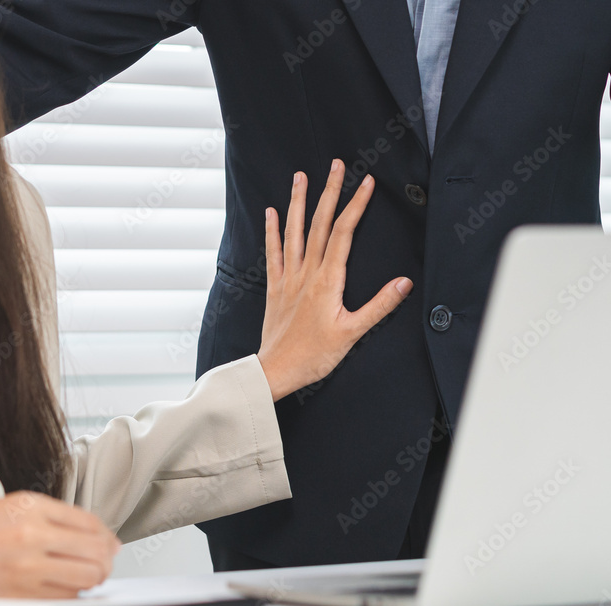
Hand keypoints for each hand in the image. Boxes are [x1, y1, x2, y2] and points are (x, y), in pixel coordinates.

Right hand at [0, 491, 120, 603]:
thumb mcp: (4, 510)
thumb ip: (48, 518)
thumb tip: (92, 534)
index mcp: (28, 506)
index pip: (90, 521)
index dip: (104, 535)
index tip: (106, 541)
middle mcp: (32, 534)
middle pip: (98, 551)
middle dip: (105, 558)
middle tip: (100, 560)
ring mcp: (27, 567)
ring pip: (89, 577)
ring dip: (93, 578)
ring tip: (82, 575)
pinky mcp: (21, 596)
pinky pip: (66, 598)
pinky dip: (71, 596)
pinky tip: (60, 589)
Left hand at [256, 160, 412, 401]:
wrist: (277, 370)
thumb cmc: (315, 356)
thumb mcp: (353, 333)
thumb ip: (379, 306)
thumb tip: (405, 282)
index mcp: (328, 281)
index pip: (344, 233)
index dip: (356, 205)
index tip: (366, 183)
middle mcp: (306, 273)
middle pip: (320, 224)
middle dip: (329, 192)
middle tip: (336, 164)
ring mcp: (288, 278)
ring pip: (294, 232)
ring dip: (298, 203)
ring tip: (301, 177)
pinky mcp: (275, 287)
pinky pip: (273, 253)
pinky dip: (272, 231)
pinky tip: (271, 213)